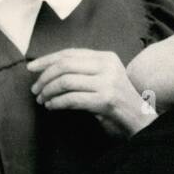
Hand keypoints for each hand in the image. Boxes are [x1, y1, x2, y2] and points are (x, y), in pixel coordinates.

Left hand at [29, 49, 154, 136]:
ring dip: (48, 91)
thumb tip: (48, 69)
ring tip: (42, 99)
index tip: (31, 68)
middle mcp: (108, 66)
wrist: (142, 120)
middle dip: (45, 77)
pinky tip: (51, 106)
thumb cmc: (119, 102)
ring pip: (66, 81)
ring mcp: (108, 83)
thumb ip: (83, 71)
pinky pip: (72, 99)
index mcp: (106, 57)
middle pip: (65, 65)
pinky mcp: (106, 100)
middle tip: (35, 89)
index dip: (47, 60)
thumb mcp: (104, 79)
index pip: (70, 53)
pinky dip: (57, 103)